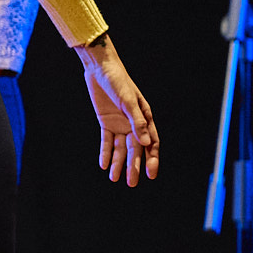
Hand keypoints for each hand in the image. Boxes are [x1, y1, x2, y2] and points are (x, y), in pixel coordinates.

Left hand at [77, 35, 158, 185]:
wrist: (100, 69)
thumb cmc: (118, 82)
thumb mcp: (128, 101)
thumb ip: (136, 122)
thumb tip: (145, 144)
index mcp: (145, 118)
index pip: (151, 143)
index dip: (151, 158)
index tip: (151, 174)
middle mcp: (134, 124)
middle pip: (135, 149)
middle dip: (134, 166)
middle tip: (131, 183)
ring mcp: (120, 124)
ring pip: (121, 148)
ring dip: (118, 163)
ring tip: (115, 178)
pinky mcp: (106, 122)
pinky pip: (107, 141)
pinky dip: (106, 153)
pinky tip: (104, 165)